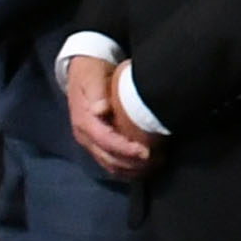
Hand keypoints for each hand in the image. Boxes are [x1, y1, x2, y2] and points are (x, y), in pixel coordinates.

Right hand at [60, 52, 148, 178]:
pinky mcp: (95, 144)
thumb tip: (100, 109)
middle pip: (109, 158)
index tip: (147, 152)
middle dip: (133, 164)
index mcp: (83, 121)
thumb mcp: (92, 76)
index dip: (126, 150)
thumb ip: (97, 92)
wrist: (81, 71)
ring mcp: (89, 142)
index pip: (105, 141)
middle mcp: (84, 136)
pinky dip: (127, 169)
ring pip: (110, 165)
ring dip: (132, 170)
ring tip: (155, 165)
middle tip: (158, 161)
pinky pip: (110, 163)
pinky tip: (144, 167)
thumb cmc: (91, 71)